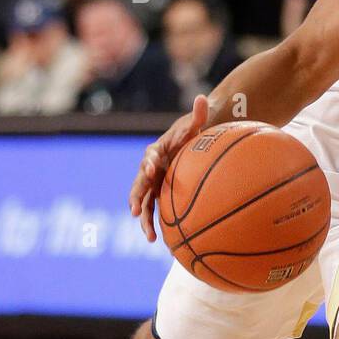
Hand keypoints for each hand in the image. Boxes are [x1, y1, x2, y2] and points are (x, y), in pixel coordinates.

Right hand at [129, 95, 208, 241]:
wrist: (192, 144)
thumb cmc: (194, 134)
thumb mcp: (197, 124)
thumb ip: (199, 112)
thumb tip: (204, 97)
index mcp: (158, 151)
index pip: (149, 156)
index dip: (148, 163)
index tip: (150, 170)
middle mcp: (151, 168)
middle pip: (140, 184)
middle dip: (137, 197)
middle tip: (135, 210)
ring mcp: (154, 183)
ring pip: (145, 202)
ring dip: (144, 219)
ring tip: (149, 237)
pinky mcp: (160, 194)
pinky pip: (155, 210)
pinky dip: (155, 224)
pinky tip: (161, 241)